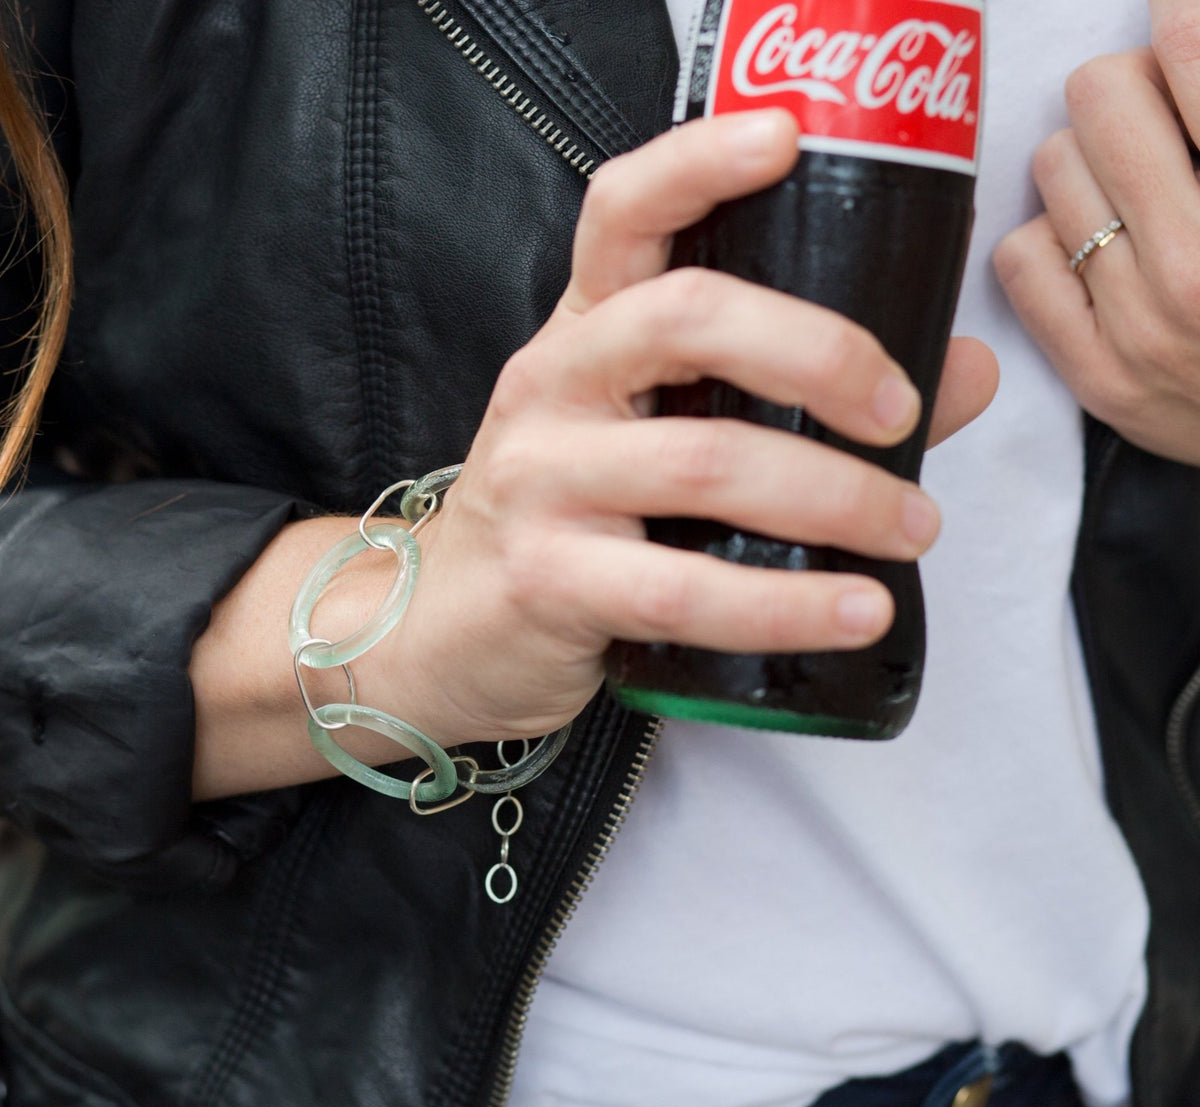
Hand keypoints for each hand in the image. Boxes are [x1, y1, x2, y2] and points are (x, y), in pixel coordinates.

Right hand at [363, 111, 997, 745]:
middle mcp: (551, 387)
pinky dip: (786, 604)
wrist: (448, 627)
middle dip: (819, 353)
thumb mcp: (652, 435)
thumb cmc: (569, 520)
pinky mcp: (548, 579)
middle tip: (903, 410)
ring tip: (911, 527)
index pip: (622, 215)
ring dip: (833, 494)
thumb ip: (795, 399)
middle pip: (684, 319)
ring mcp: (540, 480)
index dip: (697, 164)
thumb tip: (958, 375)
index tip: (787, 141)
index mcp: (582, 334)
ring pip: (701, 463)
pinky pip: (683, 590)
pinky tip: (854, 610)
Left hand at [994, 0, 1199, 463]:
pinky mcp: (1098, 376)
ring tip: (1132, 186)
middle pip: (1099, 96)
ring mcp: (1141, 330)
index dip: (1180, 23)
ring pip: (1053, 168)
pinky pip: (1019, 256)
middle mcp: (1199, 272)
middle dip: (1129, 90)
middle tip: (1155, 112)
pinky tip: (1097, 243)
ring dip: (1088, 161)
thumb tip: (1178, 21)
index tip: (1179, 24)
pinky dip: (1050, 234)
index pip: (1188, 48)